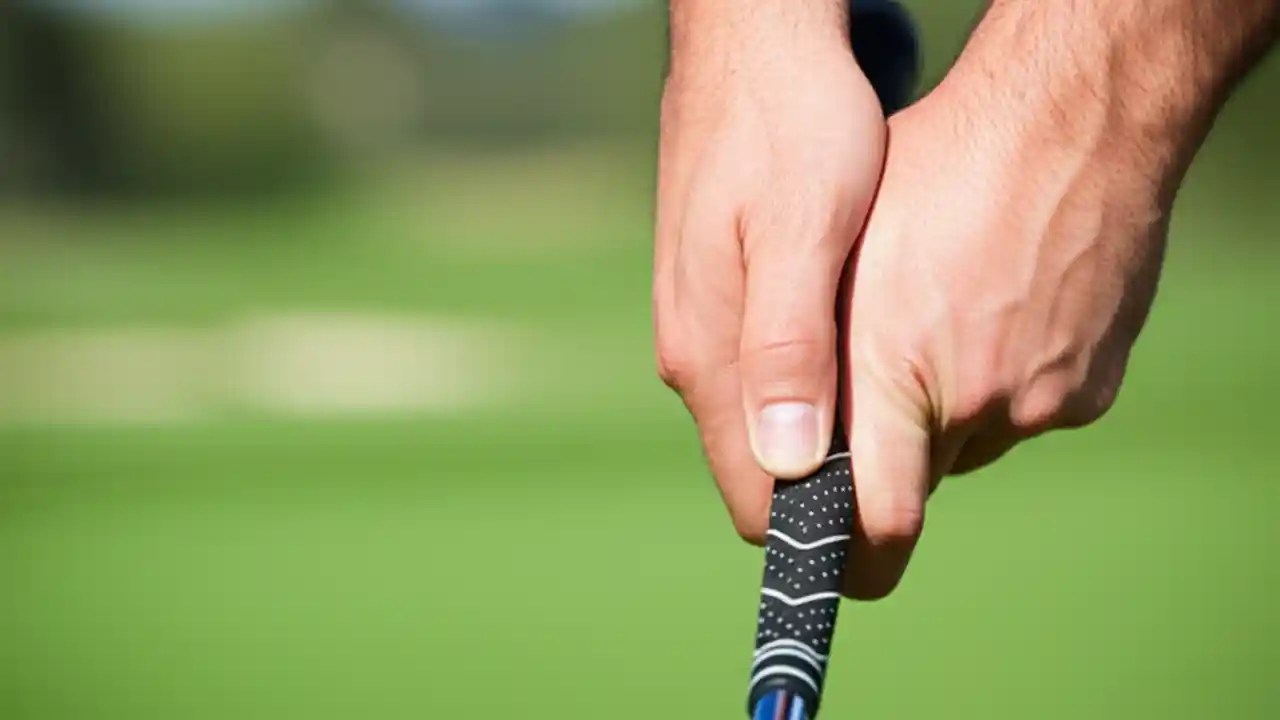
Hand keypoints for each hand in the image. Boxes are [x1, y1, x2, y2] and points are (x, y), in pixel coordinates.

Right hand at [654, 11, 885, 540]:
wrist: (751, 44)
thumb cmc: (788, 126)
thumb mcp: (801, 230)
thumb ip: (789, 348)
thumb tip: (784, 461)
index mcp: (709, 354)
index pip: (755, 494)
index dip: (819, 525)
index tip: (891, 526)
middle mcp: (698, 354)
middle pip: (765, 466)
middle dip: (833, 478)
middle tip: (919, 446)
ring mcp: (708, 326)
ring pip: (775, 422)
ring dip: (833, 430)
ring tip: (906, 399)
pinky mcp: (728, 299)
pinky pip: (777, 376)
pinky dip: (826, 383)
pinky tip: (874, 348)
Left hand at [835, 71, 1171, 598]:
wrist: (1075, 122)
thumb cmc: (938, 168)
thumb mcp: (842, 251)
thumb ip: (814, 360)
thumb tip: (786, 450)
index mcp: (897, 370)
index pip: (877, 519)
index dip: (852, 556)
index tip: (833, 564)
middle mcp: (975, 404)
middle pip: (917, 473)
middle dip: (891, 446)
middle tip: (888, 365)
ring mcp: (1041, 402)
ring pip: (970, 440)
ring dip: (947, 408)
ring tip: (946, 313)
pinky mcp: (1088, 390)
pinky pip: (1023, 412)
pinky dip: (1002, 383)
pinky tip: (998, 309)